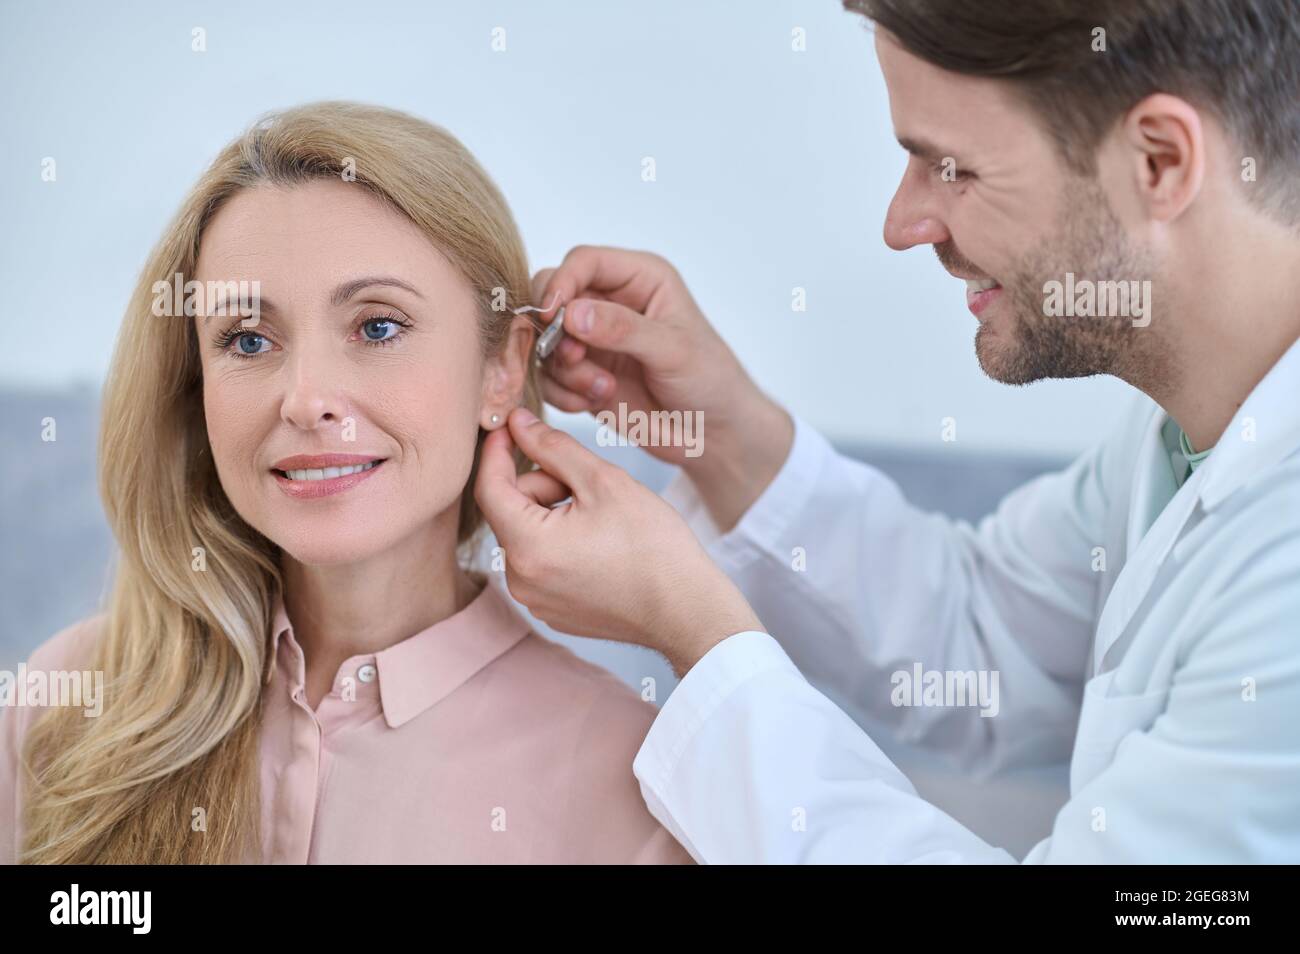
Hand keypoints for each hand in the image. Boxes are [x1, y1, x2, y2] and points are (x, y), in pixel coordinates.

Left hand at [474, 406, 764, 677]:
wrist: (686, 609)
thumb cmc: (653, 547)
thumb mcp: (603, 481)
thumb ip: (553, 447)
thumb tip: (517, 423)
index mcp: (528, 548)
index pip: (488, 488)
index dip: (498, 451)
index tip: (511, 427)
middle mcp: (521, 581)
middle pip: (511, 512)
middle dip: (542, 488)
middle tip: (588, 487)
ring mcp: (536, 601)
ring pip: (527, 536)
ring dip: (552, 516)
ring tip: (600, 519)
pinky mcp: (553, 611)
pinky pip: (542, 564)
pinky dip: (561, 545)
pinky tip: (601, 546)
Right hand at [531, 245, 793, 532]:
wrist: (712, 433)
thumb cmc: (710, 381)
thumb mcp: (673, 350)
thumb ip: (623, 329)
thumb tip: (573, 313)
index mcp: (639, 278)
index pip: (584, 262)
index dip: (561, 283)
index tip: (551, 315)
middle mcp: (611, 302)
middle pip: (551, 295)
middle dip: (554, 329)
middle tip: (575, 357)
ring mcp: (593, 339)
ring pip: (545, 340)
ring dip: (564, 368)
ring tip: (601, 389)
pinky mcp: (583, 373)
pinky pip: (548, 375)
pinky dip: (562, 391)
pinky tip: (594, 401)